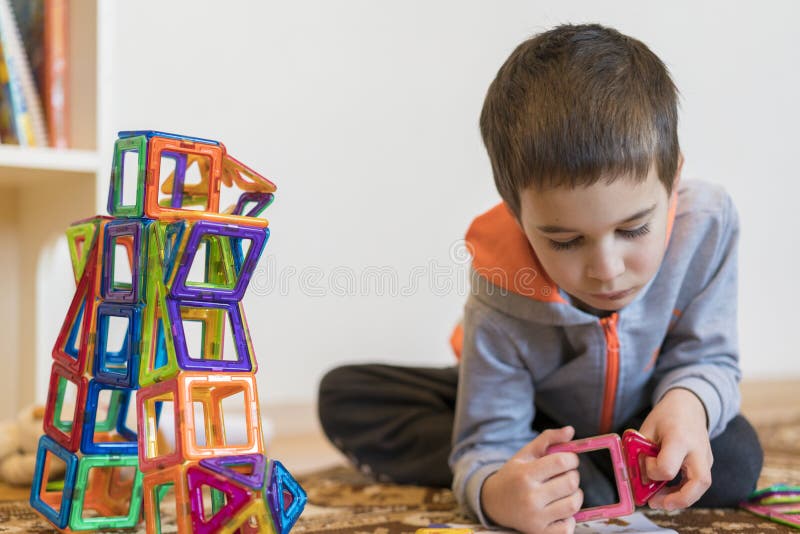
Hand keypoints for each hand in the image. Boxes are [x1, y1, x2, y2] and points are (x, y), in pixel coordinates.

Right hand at [480, 426, 582, 533]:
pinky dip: (569, 518)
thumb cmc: (513, 476)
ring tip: (564, 492)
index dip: (571, 459)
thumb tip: (570, 430)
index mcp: (525, 474)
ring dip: (575, 495)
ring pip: (573, 504)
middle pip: (571, 483)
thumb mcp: (525, 455)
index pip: (562, 462)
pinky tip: (559, 510)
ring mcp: (535, 518)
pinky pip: (568, 526)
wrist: (493, 503)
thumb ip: (548, 439)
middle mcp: (530, 497)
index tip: (568, 460)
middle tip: (565, 475)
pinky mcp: (540, 533)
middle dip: (573, 476)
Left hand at [639, 388, 712, 509]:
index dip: (651, 471)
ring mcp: (706, 457)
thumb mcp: (647, 428)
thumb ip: (641, 451)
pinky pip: (698, 483)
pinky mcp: (706, 463)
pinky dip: (683, 491)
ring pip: (702, 487)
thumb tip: (637, 478)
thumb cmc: (666, 416)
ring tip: (659, 500)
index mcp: (680, 438)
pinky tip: (668, 492)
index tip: (644, 462)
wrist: (689, 404)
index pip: (667, 467)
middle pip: (699, 483)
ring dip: (680, 498)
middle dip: (678, 499)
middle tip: (655, 503)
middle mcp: (697, 450)